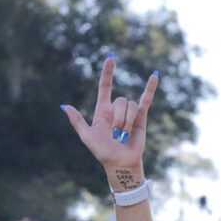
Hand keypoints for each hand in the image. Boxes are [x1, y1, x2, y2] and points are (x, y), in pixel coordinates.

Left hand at [60, 54, 160, 189]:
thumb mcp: (87, 137)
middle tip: (116, 135)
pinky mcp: (141, 117)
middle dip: (119, 119)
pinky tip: (155, 76)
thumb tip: (65, 106)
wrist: (120, 163)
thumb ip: (77, 122)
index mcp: (102, 111)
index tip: (111, 57)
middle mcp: (116, 109)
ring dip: (127, 122)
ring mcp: (129, 113)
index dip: (108, 72)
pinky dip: (150, 88)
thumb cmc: (103, 152)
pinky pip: (146, 99)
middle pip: (120, 101)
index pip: (105, 86)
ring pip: (131, 106)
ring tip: (124, 136)